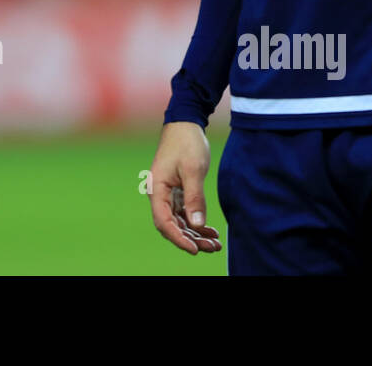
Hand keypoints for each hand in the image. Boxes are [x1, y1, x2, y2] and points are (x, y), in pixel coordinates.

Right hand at [148, 121, 221, 254]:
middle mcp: (159, 194)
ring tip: (215, 244)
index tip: (194, 249)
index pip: (164, 222)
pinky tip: (211, 231)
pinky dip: (196, 224)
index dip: (178, 238)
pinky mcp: (177, 191)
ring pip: (179, 222)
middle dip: (190, 239)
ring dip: (195, 234)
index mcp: (157, 189)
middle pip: (171, 226)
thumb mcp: (193, 169)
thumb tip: (196, 224)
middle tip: (212, 248)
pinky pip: (184, 214)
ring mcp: (167, 194)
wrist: (186, 123)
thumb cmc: (187, 143)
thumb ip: (194, 198)